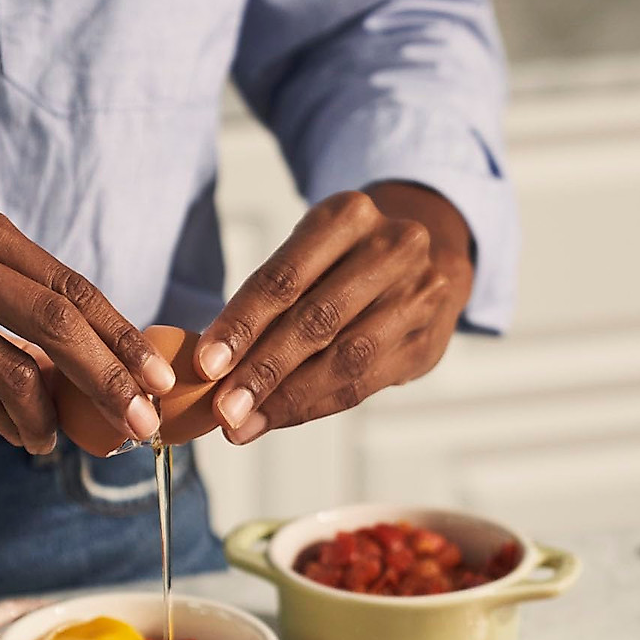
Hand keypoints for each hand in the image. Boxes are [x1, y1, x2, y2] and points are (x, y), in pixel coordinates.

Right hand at [0, 195, 171, 452]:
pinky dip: (12, 422)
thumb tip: (64, 364)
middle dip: (115, 376)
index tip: (158, 374)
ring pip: (20, 364)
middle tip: (146, 418)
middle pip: (61, 319)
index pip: (69, 283)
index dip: (122, 333)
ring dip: (62, 413)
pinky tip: (29, 440)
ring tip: (82, 442)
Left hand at [195, 183, 474, 442]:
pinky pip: (363, 385)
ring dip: (286, 398)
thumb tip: (212, 365)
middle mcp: (392, 248)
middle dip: (262, 371)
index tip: (207, 365)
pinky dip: (313, 406)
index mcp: (348, 216)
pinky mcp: (427, 341)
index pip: (284, 278)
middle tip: (224, 408)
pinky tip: (278, 418)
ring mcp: (418, 295)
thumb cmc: (348, 262)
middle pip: (316, 320)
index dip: (242, 325)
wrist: (432, 258)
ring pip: (344, 359)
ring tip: (243, 423)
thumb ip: (268, 302)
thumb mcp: (310, 255)